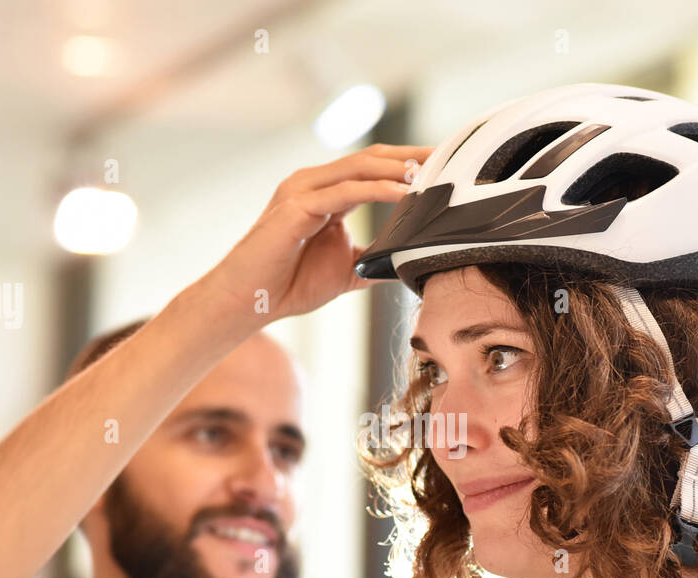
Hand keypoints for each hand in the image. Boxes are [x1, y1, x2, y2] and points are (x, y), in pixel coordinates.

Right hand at [200, 143, 433, 325]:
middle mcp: (313, 182)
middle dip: (412, 156)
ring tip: (433, 173)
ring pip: (360, 167)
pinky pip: (346, 191)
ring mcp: (302, 190)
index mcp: (325, 192)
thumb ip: (375, 260)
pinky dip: (378, 190)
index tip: (444, 166)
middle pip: (372, 158)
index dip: (409, 163)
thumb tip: (409, 263)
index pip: (374, 167)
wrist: (247, 302)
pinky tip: (405, 195)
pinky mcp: (295, 206)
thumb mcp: (347, 271)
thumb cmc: (288, 284)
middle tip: (449, 158)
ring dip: (400, 169)